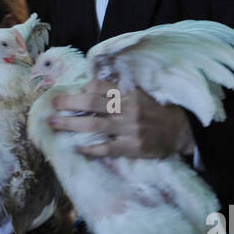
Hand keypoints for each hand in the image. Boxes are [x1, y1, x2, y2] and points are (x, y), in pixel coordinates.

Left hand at [49, 78, 194, 159]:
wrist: (181, 132)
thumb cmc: (157, 112)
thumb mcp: (141, 94)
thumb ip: (118, 91)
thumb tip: (90, 86)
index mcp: (129, 93)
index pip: (101, 86)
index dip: (83, 88)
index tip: (68, 92)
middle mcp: (128, 109)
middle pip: (91, 103)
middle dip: (69, 103)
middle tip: (53, 104)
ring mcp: (129, 129)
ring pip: (94, 125)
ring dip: (71, 124)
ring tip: (54, 123)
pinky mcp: (132, 147)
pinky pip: (107, 148)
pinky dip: (91, 148)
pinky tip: (78, 148)